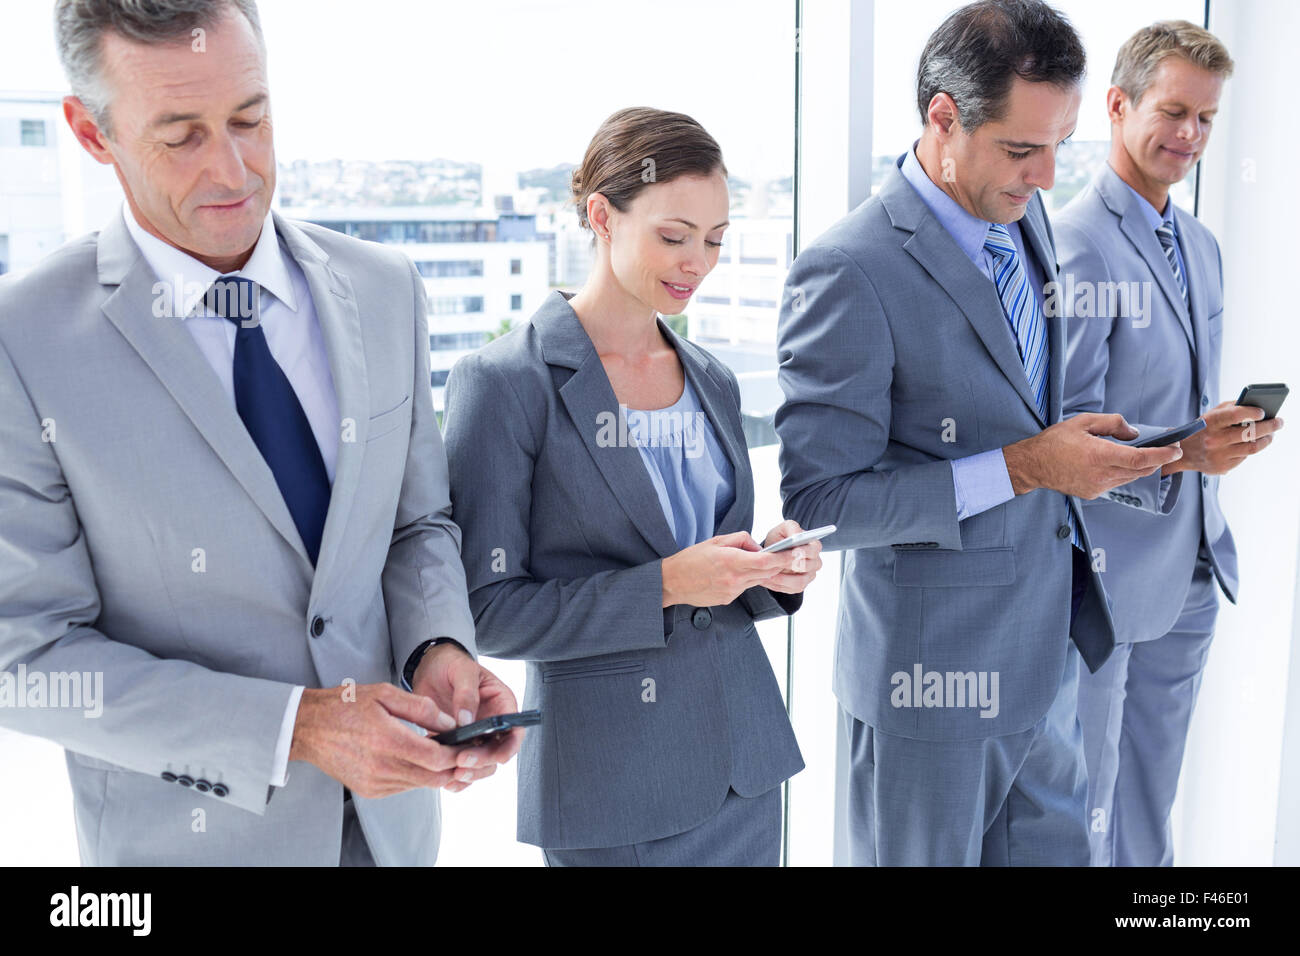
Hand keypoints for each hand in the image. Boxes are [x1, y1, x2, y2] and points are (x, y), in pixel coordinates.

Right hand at [289, 682, 461, 798]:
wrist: (308, 727)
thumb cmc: (345, 706)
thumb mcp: (385, 694)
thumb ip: (422, 709)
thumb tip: (451, 724)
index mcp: (387, 741)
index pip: (436, 758)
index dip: (457, 754)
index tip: (468, 745)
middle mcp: (381, 767)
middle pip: (433, 777)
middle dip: (451, 766)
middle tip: (460, 750)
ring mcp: (374, 783)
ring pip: (420, 784)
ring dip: (433, 771)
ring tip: (438, 750)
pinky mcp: (369, 790)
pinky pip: (403, 787)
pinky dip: (414, 775)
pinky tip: (413, 758)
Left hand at [411, 643, 523, 792]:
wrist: (431, 668)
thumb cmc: (453, 664)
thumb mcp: (463, 671)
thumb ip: (467, 694)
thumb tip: (466, 720)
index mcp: (502, 704)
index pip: (515, 731)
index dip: (509, 747)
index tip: (498, 756)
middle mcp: (492, 724)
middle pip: (498, 752)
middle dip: (483, 761)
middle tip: (462, 761)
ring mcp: (475, 737)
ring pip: (482, 764)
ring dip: (470, 773)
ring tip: (453, 774)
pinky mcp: (457, 745)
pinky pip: (462, 767)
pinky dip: (456, 778)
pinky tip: (447, 782)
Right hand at [660, 530, 802, 607]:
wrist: (672, 583)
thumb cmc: (691, 559)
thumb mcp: (715, 541)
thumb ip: (740, 540)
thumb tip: (757, 547)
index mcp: (730, 561)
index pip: (765, 562)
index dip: (783, 558)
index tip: (794, 553)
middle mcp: (734, 579)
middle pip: (767, 572)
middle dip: (778, 564)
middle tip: (786, 555)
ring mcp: (732, 591)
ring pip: (757, 580)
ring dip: (760, 571)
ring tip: (751, 561)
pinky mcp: (729, 599)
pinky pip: (745, 587)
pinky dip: (746, 579)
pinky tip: (732, 573)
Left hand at [760, 519, 823, 594]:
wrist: (774, 551)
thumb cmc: (780, 538)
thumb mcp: (784, 528)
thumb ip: (792, 529)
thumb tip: (797, 537)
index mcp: (814, 546)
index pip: (812, 550)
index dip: (803, 552)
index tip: (792, 552)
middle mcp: (816, 562)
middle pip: (806, 567)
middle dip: (788, 566)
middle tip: (773, 566)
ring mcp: (809, 576)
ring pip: (799, 582)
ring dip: (782, 579)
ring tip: (766, 575)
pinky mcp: (800, 585)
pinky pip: (791, 589)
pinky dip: (777, 585)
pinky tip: (766, 580)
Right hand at [1003, 413, 1182, 498]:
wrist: (1033, 465)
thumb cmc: (1055, 441)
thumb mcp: (1083, 421)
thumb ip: (1113, 423)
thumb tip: (1134, 434)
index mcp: (1099, 455)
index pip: (1141, 459)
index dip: (1162, 455)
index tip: (1176, 449)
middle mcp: (1101, 474)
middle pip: (1141, 470)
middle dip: (1157, 460)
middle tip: (1167, 448)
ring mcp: (1098, 487)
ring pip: (1130, 477)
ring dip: (1140, 466)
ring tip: (1140, 453)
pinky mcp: (1093, 493)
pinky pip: (1116, 482)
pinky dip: (1122, 472)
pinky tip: (1113, 462)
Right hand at [1162, 401, 1282, 475]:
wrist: (1183, 452)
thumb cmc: (1202, 429)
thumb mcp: (1211, 414)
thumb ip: (1232, 407)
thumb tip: (1257, 406)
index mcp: (1210, 423)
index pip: (1235, 414)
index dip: (1252, 412)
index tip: (1263, 412)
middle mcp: (1214, 440)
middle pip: (1250, 433)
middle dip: (1270, 426)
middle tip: (1279, 422)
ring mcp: (1218, 455)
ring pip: (1252, 447)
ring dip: (1266, 440)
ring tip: (1271, 434)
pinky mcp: (1222, 467)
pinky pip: (1244, 457)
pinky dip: (1251, 449)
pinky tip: (1253, 443)